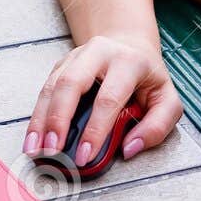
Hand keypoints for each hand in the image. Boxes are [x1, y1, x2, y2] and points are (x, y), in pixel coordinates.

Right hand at [22, 35, 182, 164]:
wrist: (131, 45)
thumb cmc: (148, 77)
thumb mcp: (166, 99)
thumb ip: (157, 127)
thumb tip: (130, 149)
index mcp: (129, 61)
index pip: (108, 98)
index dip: (95, 129)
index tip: (85, 155)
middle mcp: (100, 53)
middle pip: (71, 83)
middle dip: (59, 119)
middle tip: (53, 149)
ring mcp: (77, 56)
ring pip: (53, 86)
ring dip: (42, 120)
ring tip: (36, 148)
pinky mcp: (62, 64)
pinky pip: (45, 89)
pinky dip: (38, 115)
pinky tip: (34, 136)